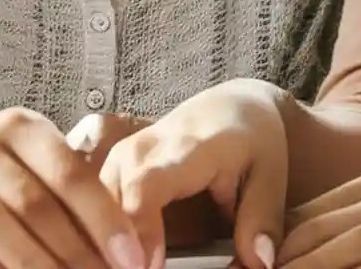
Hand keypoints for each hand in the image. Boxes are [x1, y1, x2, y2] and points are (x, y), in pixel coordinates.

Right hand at [0, 107, 146, 268]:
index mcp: (22, 128)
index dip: (104, 220)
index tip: (130, 260)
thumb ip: (80, 206)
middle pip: (35, 204)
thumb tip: (128, 254)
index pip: (71, 174)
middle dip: (75, 252)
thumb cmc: (9, 187)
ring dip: (33, 263)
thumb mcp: (43, 179)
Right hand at [99, 79, 288, 268]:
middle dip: (110, 242)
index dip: (140, 229)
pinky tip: (105, 257)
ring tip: (114, 267)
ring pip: (91, 198)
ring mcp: (122, 153)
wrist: (230, 108)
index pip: (147, 186)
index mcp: (186, 148)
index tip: (145, 268)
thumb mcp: (270, 175)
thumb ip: (262, 218)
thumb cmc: (252, 141)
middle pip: (109, 196)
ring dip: (97, 237)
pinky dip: (93, 228)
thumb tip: (257, 262)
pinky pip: (89, 199)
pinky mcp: (111, 164)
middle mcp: (145, 147)